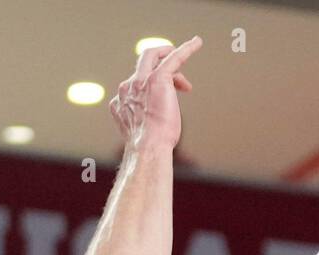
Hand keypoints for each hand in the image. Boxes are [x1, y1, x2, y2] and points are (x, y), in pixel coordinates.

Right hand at [110, 36, 201, 151]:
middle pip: (142, 63)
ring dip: (172, 64)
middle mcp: (127, 88)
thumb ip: (145, 119)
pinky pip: (173, 57)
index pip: (137, 83)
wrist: (148, 148)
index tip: (166, 98)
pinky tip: (197, 43)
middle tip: (175, 75)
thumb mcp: (143, 132)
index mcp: (121, 101)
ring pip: (154, 57)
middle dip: (158, 64)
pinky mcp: (157, 78)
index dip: (152, 87)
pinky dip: (186, 49)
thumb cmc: (149, 148)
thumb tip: (157, 122)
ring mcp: (140, 81)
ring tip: (186, 84)